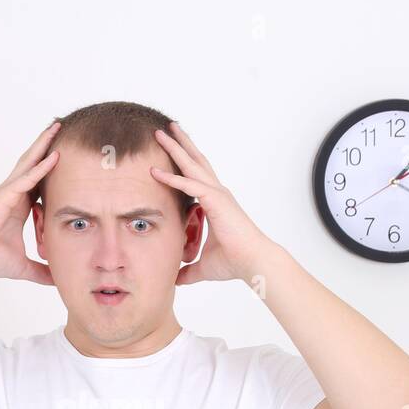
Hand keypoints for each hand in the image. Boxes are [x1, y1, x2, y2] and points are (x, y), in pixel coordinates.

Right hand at [0, 121, 60, 283]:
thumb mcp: (23, 267)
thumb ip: (41, 272)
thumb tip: (57, 281)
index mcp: (18, 207)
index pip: (40, 184)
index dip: (53, 171)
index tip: (70, 161)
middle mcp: (13, 195)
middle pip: (35, 165)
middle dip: (48, 147)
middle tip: (63, 130)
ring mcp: (8, 193)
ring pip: (30, 163)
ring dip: (44, 146)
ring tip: (57, 128)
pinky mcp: (3, 196)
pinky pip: (26, 178)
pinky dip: (41, 167)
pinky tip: (54, 156)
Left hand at [149, 121, 273, 284]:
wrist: (254, 262)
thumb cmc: (235, 262)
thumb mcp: (203, 266)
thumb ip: (188, 270)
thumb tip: (175, 280)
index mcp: (215, 203)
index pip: (196, 177)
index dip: (183, 164)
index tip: (171, 153)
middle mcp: (217, 193)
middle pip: (195, 162)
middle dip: (181, 144)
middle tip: (168, 128)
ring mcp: (217, 194)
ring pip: (192, 164)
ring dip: (176, 148)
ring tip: (163, 132)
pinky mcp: (216, 201)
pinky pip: (190, 185)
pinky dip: (172, 178)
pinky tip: (155, 172)